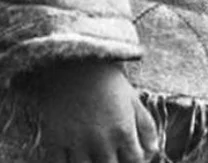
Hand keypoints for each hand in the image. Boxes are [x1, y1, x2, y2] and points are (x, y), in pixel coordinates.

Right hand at [33, 60, 158, 162]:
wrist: (70, 56)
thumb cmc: (104, 75)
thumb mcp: (131, 96)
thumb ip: (146, 124)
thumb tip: (153, 151)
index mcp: (122, 130)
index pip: (135, 162)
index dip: (135, 160)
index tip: (129, 154)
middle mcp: (101, 141)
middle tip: (109, 153)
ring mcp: (76, 143)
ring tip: (92, 154)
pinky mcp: (54, 140)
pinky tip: (71, 156)